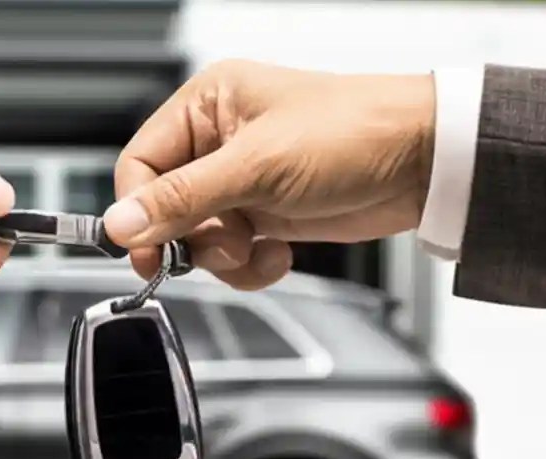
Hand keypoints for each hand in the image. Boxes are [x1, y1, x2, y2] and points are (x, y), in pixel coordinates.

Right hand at [103, 59, 434, 288]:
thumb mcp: (256, 167)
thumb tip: (120, 223)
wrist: (424, 164)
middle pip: (164, 209)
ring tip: (258, 246)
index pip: (139, 165)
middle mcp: (218, 141)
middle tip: (222, 246)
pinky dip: (249, 265)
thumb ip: (181, 200)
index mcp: (207, 105)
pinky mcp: (263, 214)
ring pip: (195, 239)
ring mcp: (241, 181)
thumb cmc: (353, 133)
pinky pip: (229, 254)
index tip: (147, 250)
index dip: (139, 212)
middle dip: (192, 239)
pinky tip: (278, 253)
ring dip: (223, 257)